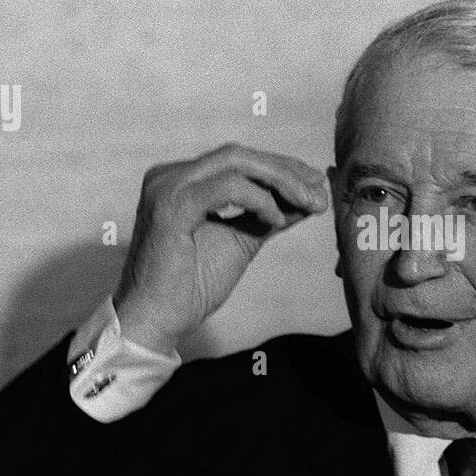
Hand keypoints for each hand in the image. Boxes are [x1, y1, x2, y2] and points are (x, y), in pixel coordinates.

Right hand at [113, 143, 329, 353]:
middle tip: (319, 192)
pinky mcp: (170, 206)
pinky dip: (257, 199)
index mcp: (184, 180)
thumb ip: (270, 216)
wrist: (156, 320)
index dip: (282, 169)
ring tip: (307, 203)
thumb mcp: (242, 241)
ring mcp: (168, 187)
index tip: (316, 185)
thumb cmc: (191, 286)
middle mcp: (171, 175)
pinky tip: (276, 219)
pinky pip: (226, 187)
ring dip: (279, 181)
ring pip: (235, 162)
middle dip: (286, 171)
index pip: (239, 160)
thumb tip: (308, 197)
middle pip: (240, 155)